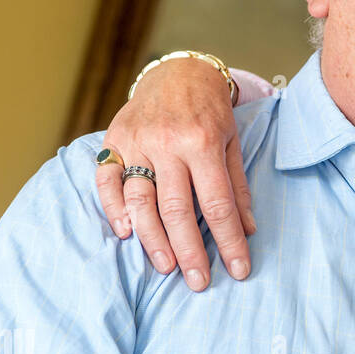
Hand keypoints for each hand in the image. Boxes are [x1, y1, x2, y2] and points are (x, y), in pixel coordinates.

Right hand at [95, 57, 254, 290]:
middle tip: (198, 281)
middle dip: (189, 250)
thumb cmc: (210, 111)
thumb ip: (237, 186)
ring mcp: (137, 142)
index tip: (238, 270)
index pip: (218, 204)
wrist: (177, 72)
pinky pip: (107, 181)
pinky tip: (127, 233)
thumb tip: (247, 229)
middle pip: (176, 209)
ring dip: (152, 239)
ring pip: (140, 200)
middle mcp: (168, 144)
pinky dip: (114, 209)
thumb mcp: (233, 142)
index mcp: (203, 143)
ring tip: (167, 267)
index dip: (229, 241)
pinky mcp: (113, 141)